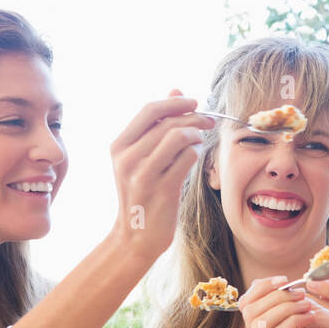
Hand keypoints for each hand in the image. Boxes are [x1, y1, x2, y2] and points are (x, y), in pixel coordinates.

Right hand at [109, 91, 214, 259]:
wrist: (136, 236)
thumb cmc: (143, 195)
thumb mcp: (141, 158)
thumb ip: (157, 125)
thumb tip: (176, 90)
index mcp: (120, 146)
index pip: (149, 110)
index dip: (175, 102)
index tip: (195, 102)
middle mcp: (128, 158)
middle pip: (167, 122)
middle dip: (193, 118)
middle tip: (208, 121)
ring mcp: (143, 175)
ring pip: (177, 137)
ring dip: (196, 135)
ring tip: (200, 141)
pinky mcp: (161, 190)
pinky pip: (186, 159)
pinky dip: (196, 153)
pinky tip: (196, 157)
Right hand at [238, 276, 328, 327]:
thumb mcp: (311, 311)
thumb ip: (293, 297)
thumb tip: (280, 280)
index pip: (246, 307)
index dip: (260, 288)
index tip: (284, 280)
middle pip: (249, 312)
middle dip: (276, 296)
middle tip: (302, 295)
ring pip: (260, 323)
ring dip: (286, 306)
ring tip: (309, 305)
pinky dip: (295, 319)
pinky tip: (312, 318)